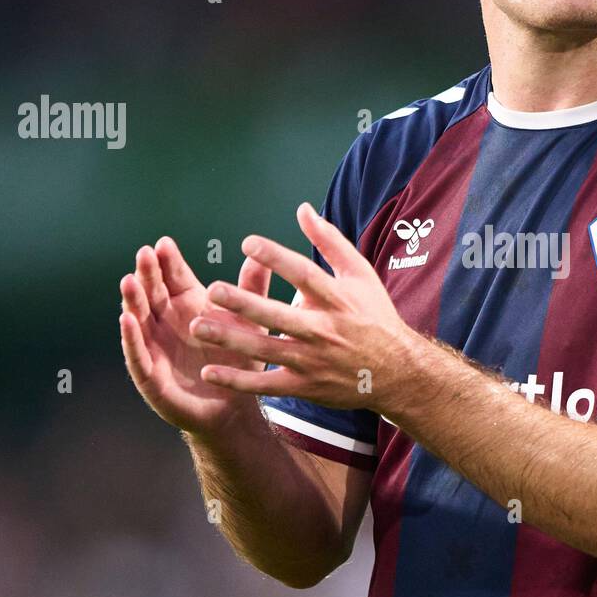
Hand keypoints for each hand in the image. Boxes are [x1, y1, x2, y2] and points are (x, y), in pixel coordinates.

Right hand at [119, 238, 275, 435]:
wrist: (235, 406)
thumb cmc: (239, 359)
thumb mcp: (248, 322)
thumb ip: (252, 290)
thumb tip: (264, 256)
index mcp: (187, 304)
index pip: (174, 278)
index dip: (168, 262)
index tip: (163, 243)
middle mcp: (166, 321)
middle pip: (153, 292)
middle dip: (147, 273)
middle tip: (144, 253)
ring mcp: (154, 346)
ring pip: (139, 319)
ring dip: (133, 300)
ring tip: (129, 280)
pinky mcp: (150, 374)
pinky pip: (137, 354)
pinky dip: (130, 337)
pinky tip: (126, 319)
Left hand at [189, 202, 409, 409]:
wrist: (397, 372)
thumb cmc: (374, 317)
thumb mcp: (360, 274)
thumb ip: (329, 241)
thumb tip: (302, 209)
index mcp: (337, 299)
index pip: (304, 275)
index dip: (277, 258)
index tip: (248, 243)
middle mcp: (324, 331)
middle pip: (279, 316)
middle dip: (244, 303)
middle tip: (211, 290)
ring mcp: (313, 361)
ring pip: (266, 350)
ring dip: (231, 339)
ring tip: (198, 326)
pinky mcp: (305, 386)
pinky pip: (267, 385)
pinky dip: (239, 381)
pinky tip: (210, 371)